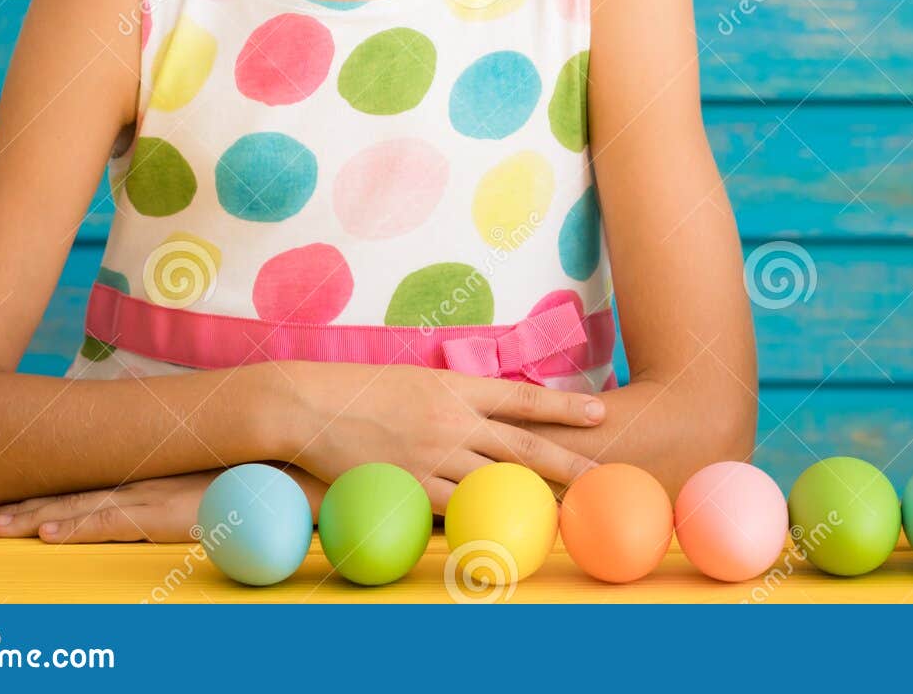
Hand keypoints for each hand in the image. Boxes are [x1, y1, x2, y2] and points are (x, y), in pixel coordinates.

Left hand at [0, 470, 224, 543]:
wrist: (279, 473)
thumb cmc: (246, 479)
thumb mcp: (199, 485)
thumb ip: (171, 491)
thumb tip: (152, 500)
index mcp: (143, 476)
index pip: (82, 486)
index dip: (42, 495)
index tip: (5, 502)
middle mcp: (138, 482)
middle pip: (69, 496)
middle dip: (22, 507)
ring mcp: (147, 497)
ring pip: (77, 509)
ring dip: (33, 518)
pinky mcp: (161, 515)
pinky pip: (110, 523)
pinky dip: (76, 527)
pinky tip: (48, 533)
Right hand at [273, 362, 605, 510]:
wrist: (310, 405)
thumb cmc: (359, 390)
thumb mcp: (416, 381)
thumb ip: (454, 397)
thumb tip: (486, 412)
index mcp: (455, 387)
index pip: (521, 397)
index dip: (563, 406)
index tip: (599, 412)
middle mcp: (451, 420)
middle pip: (521, 443)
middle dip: (566, 458)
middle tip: (602, 472)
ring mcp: (432, 456)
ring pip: (494, 481)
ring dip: (528, 497)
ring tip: (564, 510)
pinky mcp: (410, 487)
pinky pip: (454, 509)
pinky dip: (479, 519)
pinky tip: (503, 531)